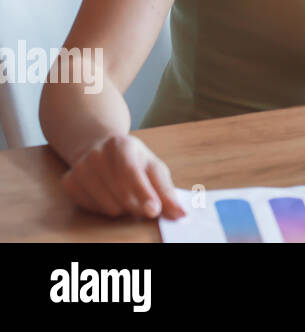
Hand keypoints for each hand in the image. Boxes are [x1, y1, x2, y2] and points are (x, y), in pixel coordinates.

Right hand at [62, 133, 186, 220]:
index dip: (144, 193)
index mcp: (121, 144)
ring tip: (124, 193)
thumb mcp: (153, 168)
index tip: (154, 210)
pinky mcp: (69, 182)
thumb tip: (181, 215)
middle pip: (122, 194)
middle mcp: (96, 154)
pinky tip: (107, 193)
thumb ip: (167, 191)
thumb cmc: (134, 160)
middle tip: (146, 203)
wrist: (99, 148)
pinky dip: (105, 208)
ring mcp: (79, 168)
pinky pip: (93, 210)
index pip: (132, 172)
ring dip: (123, 208)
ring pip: (109, 207)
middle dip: (138, 205)